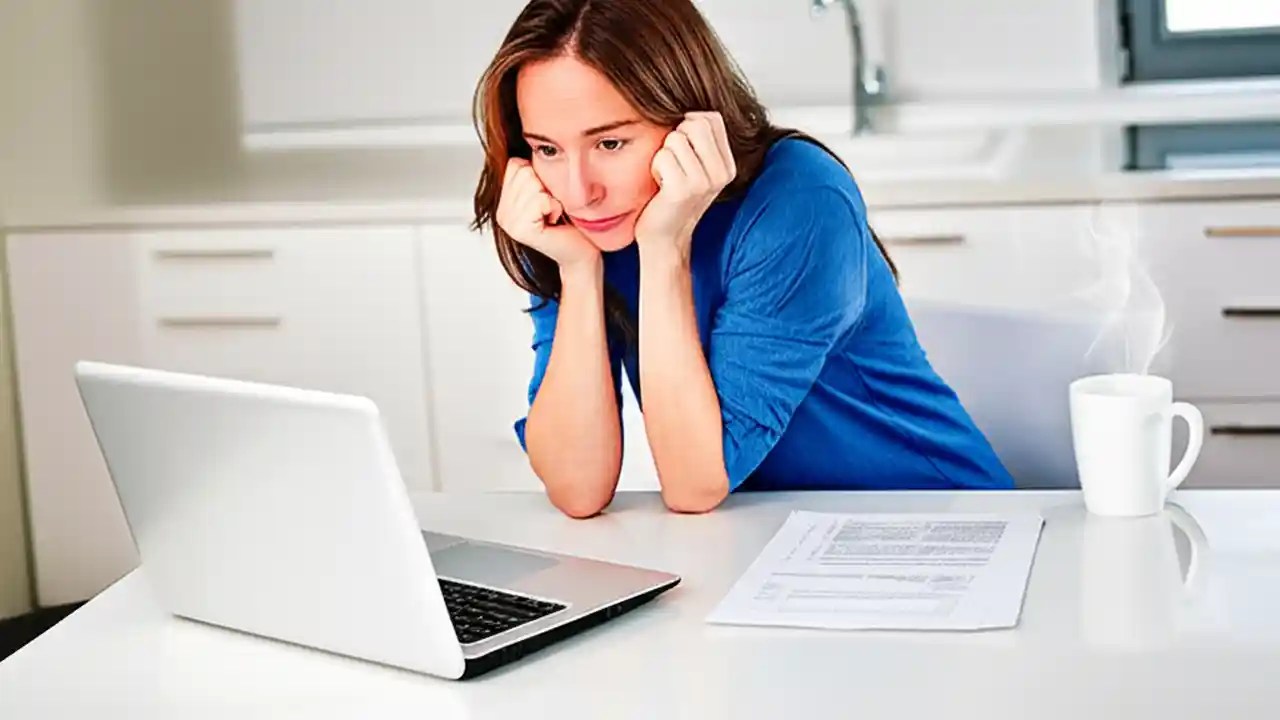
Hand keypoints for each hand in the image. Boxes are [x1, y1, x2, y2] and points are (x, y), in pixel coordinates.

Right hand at [495, 158, 598, 269]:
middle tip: (551, 209)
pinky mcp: (521, 230)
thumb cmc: (571, 223)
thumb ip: (533, 174)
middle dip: (546, 186)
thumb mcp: (548, 191)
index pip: (516, 163)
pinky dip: (554, 207)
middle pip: (524, 171)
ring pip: (532, 183)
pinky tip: (554, 221)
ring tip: (553, 215)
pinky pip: (540, 199)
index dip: (538, 175)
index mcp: (505, 202)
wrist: (582, 253)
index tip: (546, 198)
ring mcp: (509, 223)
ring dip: (551, 198)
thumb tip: (533, 145)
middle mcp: (502, 213)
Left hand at [634, 112, 736, 260]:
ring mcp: (705, 182)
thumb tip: (687, 106)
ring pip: (675, 138)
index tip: (681, 151)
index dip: (687, 126)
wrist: (663, 239)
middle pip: (694, 123)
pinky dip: (654, 168)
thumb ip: (699, 139)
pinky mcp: (684, 190)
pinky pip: (662, 156)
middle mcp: (721, 172)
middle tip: (671, 165)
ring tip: (666, 178)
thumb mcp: (693, 167)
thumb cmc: (670, 200)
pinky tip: (660, 187)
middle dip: (674, 138)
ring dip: (662, 156)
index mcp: (727, 165)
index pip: (710, 118)